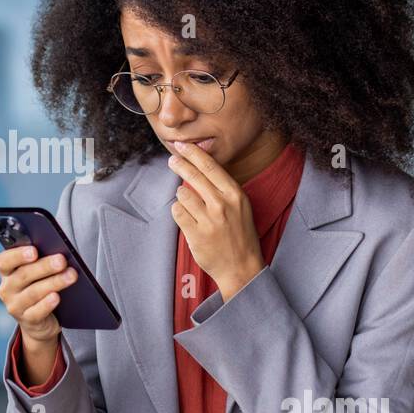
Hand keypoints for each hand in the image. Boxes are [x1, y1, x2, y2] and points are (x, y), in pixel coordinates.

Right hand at [0, 245, 78, 344]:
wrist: (39, 321)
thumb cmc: (38, 288)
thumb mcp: (35, 275)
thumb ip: (40, 262)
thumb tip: (58, 254)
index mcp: (7, 272)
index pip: (3, 261)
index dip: (17, 255)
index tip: (34, 251)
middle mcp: (7, 289)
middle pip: (23, 275)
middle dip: (44, 266)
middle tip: (62, 260)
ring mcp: (15, 306)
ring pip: (33, 292)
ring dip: (54, 282)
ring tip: (71, 275)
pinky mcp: (27, 320)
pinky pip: (37, 312)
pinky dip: (47, 304)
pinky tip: (56, 297)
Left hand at [167, 140, 265, 300]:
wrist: (241, 267)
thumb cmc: (239, 234)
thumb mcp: (240, 206)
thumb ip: (222, 187)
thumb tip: (199, 164)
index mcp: (235, 195)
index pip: (211, 167)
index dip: (194, 153)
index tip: (182, 145)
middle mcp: (222, 205)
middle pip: (194, 176)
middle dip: (180, 164)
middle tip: (172, 159)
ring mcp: (208, 220)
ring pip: (182, 195)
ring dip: (182, 197)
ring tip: (191, 206)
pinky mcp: (196, 234)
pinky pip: (177, 212)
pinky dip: (179, 212)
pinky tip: (188, 218)